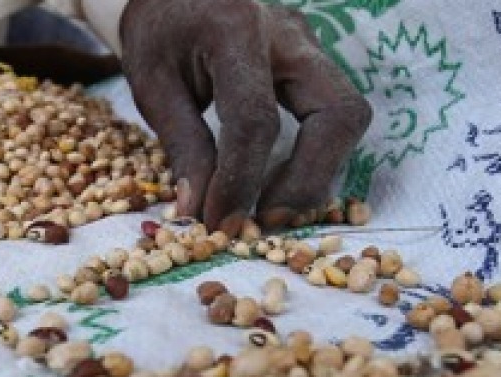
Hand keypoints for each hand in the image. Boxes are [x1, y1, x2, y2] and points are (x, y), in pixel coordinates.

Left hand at [119, 0, 371, 233]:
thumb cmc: (159, 36)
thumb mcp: (153, 86)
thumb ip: (182, 147)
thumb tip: (198, 214)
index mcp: (236, 30)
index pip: (255, 119)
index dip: (241, 181)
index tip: (221, 222)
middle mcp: (289, 35)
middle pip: (337, 113)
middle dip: (309, 178)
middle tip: (268, 219)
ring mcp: (311, 46)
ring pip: (347, 117)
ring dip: (317, 173)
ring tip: (271, 209)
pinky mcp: (316, 63)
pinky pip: (333, 118)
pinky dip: (314, 160)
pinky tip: (280, 185)